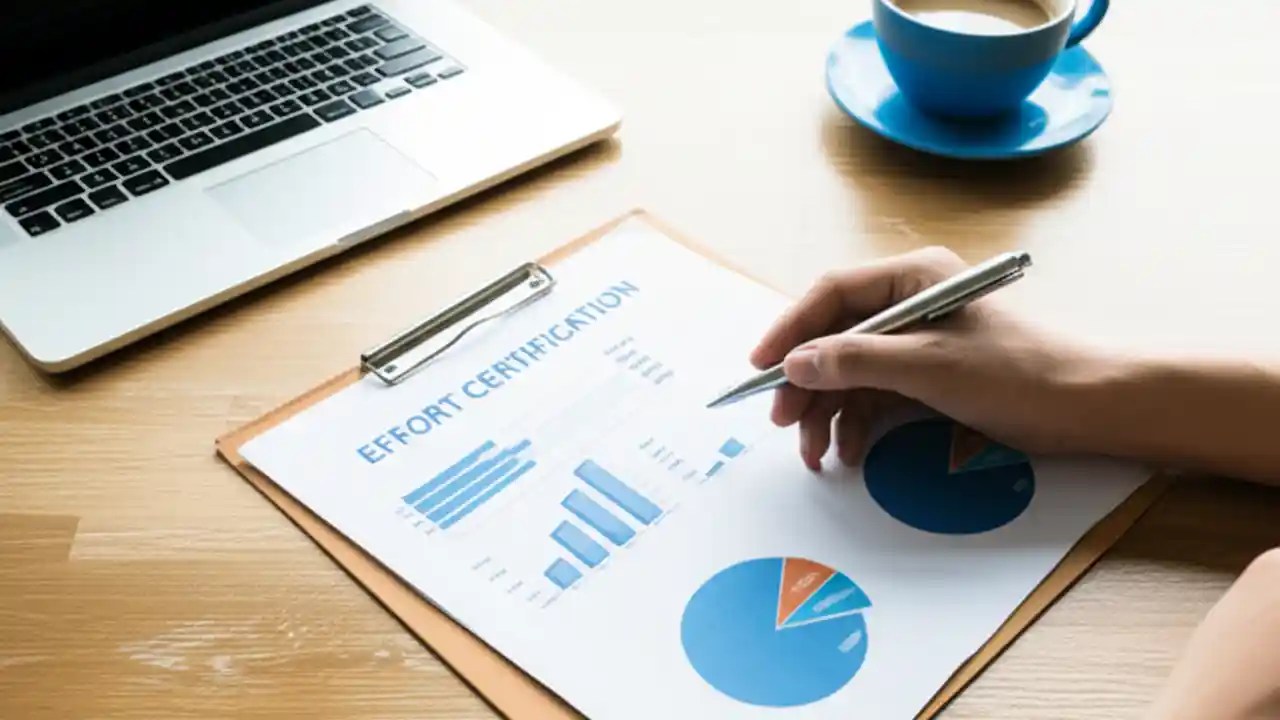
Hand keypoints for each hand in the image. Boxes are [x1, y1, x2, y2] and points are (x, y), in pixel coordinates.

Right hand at [750, 247, 1102, 470]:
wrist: (1088, 408)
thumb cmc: (1018, 373)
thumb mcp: (930, 367)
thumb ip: (857, 361)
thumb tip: (794, 366)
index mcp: (914, 276)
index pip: (833, 294)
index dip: (790, 329)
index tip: (760, 366)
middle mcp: (911, 302)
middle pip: (836, 337)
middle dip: (807, 382)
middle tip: (782, 421)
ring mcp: (920, 341)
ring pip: (852, 372)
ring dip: (828, 411)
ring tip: (813, 453)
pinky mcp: (930, 376)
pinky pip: (876, 395)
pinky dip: (857, 422)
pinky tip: (848, 452)